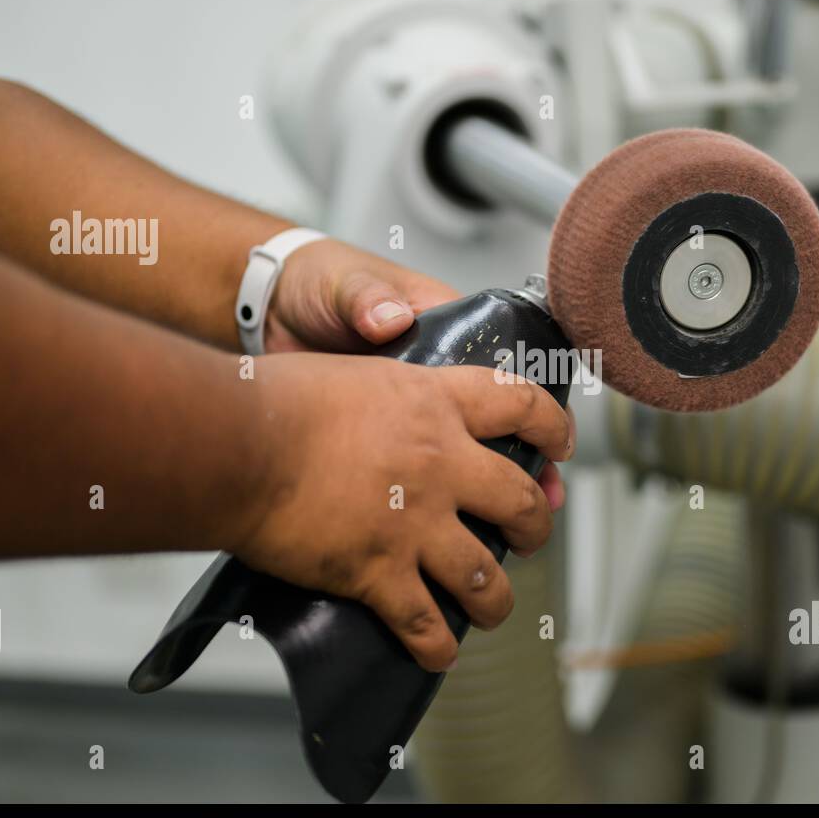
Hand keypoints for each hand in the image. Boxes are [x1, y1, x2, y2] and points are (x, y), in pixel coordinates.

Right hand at [237, 353, 574, 671]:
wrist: (236, 447)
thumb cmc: (276, 402)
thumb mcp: (353, 372)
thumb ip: (392, 391)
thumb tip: (395, 397)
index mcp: (435, 404)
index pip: (522, 405)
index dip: (553, 427)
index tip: (560, 446)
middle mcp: (441, 463)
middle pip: (522, 499)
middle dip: (538, 524)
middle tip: (532, 534)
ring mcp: (415, 522)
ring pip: (485, 574)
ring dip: (495, 598)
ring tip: (492, 607)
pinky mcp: (379, 571)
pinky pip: (425, 623)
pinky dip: (437, 645)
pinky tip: (439, 653)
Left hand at [262, 236, 568, 509]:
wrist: (262, 309)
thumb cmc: (314, 285)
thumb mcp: (342, 285)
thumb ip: (366, 298)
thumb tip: (389, 317)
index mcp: (444, 330)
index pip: (507, 375)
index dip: (538, 411)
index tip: (556, 441)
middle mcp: (437, 377)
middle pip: (500, 425)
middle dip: (528, 463)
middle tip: (545, 493)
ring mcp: (413, 413)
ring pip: (468, 456)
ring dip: (492, 491)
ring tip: (513, 530)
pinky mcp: (383, 439)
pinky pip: (422, 474)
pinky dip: (438, 502)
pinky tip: (450, 532)